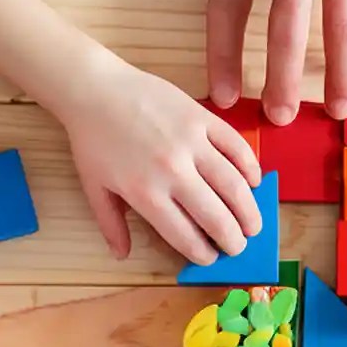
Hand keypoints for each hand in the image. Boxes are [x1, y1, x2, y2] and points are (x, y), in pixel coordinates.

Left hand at [58, 55, 262, 265]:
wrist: (95, 89)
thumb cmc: (93, 140)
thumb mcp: (95, 187)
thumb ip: (111, 224)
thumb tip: (122, 254)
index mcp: (146, 193)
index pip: (186, 235)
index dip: (203, 253)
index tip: (211, 257)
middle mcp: (173, 171)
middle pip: (216, 216)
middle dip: (233, 240)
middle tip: (239, 246)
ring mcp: (192, 143)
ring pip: (234, 185)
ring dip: (249, 211)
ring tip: (253, 224)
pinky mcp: (203, 118)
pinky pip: (236, 147)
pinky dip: (250, 167)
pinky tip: (254, 181)